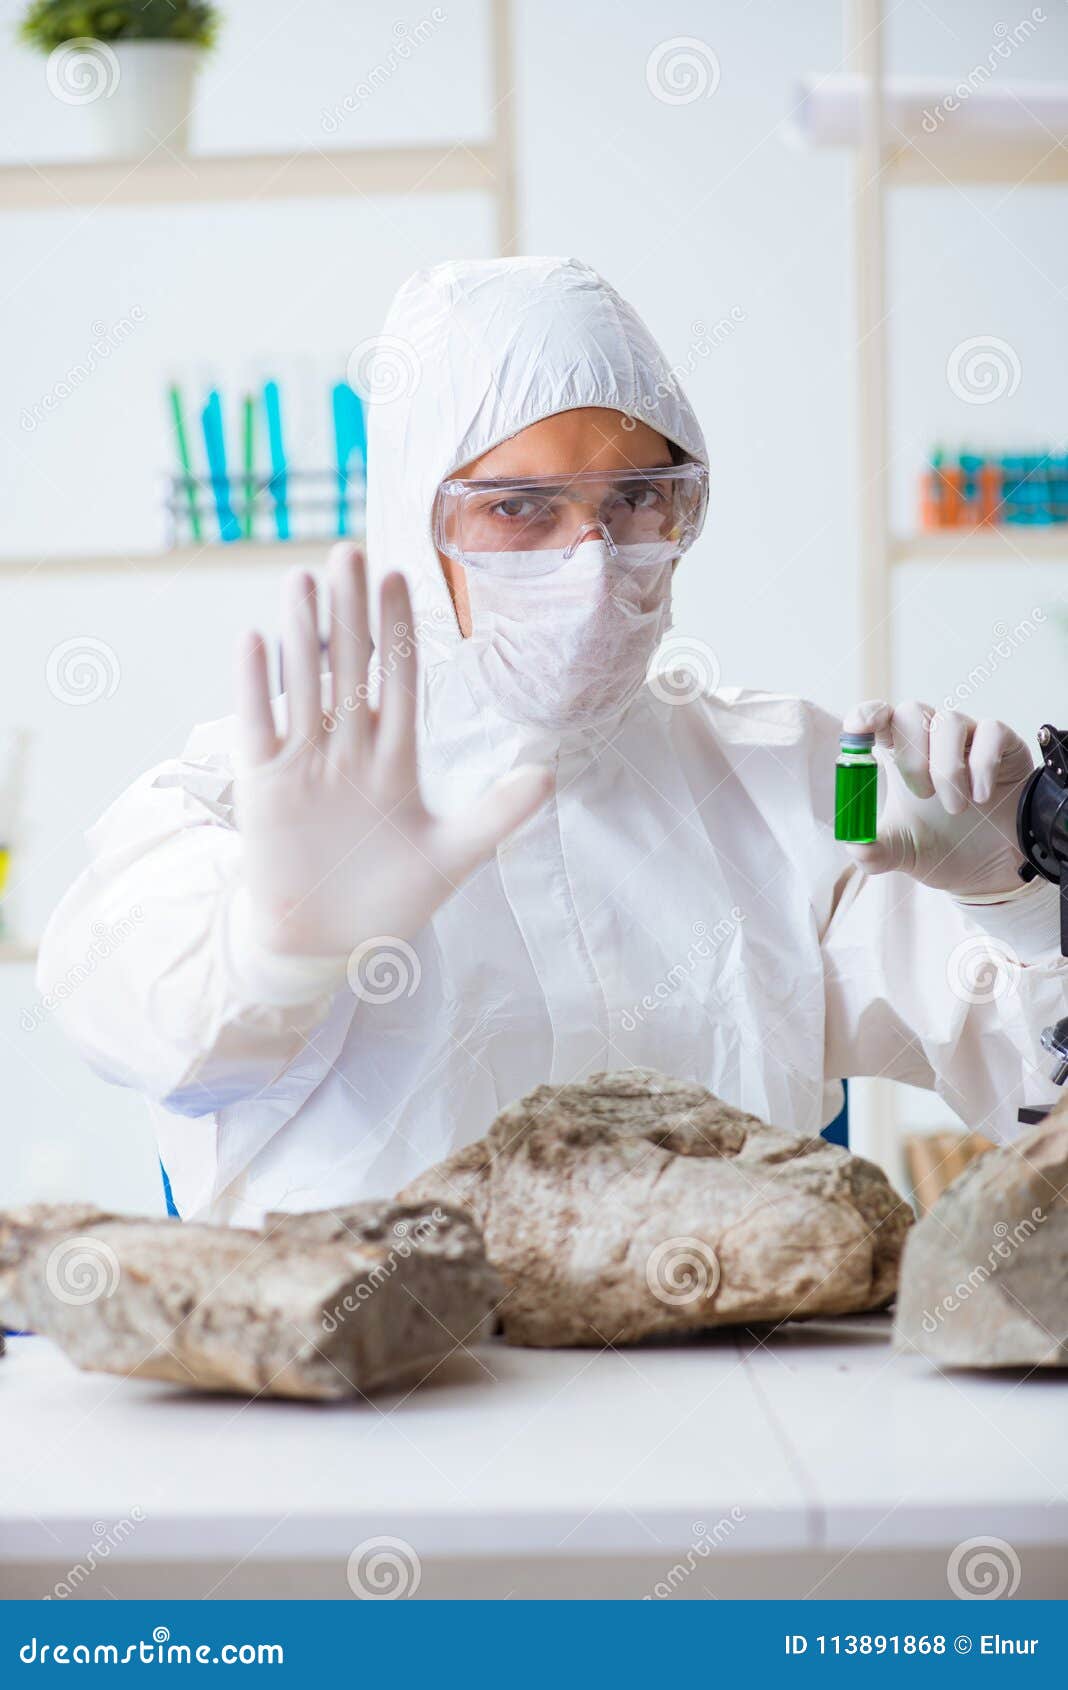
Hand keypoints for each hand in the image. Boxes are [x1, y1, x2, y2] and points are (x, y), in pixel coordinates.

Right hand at [233, 545, 552, 957]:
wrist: (327, 943)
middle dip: (349, 612)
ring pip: (304, 684)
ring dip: (302, 634)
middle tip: (348, 552)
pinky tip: (254, 640)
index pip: (398, 680)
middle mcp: (349, 750)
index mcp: (395, 759)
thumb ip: (497, 816)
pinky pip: (258, 725)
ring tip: (302, 579)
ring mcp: (305, 763)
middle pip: (349, 667)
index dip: (398, 632)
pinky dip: (255, 687)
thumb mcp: (452, 858)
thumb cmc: (389, 900)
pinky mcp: (264, 785)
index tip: (400, 579)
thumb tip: (549, 775)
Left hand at [840, 700, 1033, 896]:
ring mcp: (968, 737)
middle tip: (922, 797)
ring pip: (950, 721)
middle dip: (912, 755)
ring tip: (955, 809)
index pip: (877, 717)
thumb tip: (855, 845)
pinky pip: (991, 731)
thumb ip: (873, 852)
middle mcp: (931, 738)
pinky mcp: (1003, 743)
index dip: (866, 714)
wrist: (991, 866)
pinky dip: (982, 765)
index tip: (859, 729)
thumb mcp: (902, 852)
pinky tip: (981, 797)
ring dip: (947, 769)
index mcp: (899, 755)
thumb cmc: (941, 847)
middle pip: (912, 711)